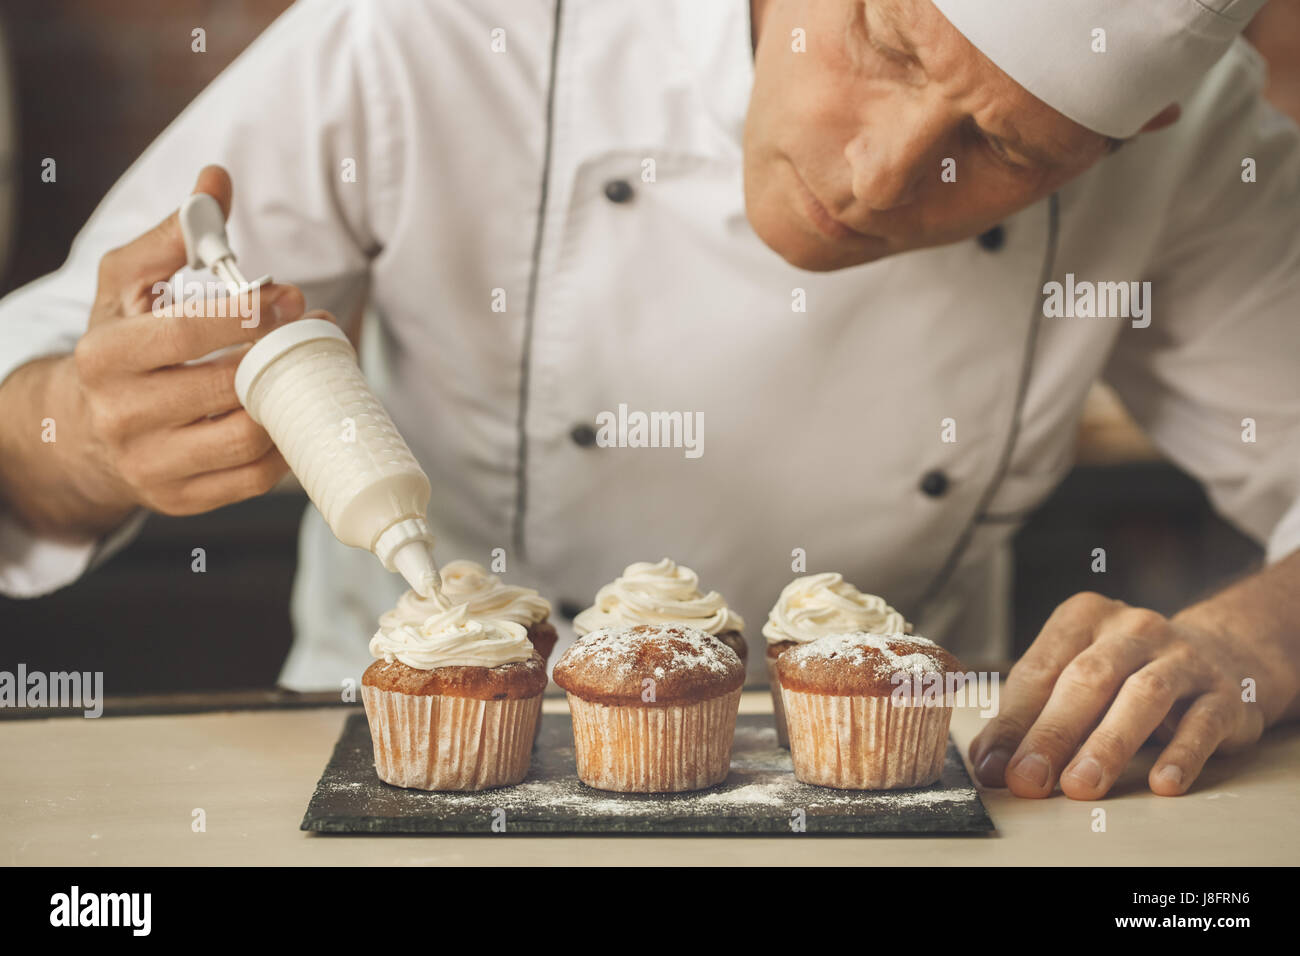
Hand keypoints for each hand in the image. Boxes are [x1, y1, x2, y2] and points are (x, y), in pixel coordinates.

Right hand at [0, 166, 315, 535]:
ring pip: (245, 438)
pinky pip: (251, 479)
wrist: (82, 430)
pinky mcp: (180, 501)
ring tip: (309, 370)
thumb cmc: (121, 345)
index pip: (186, 333)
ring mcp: (150, 465)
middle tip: (314, 330)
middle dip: (282, 355)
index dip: (248, 314)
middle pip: (225, 387)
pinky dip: (284, 447)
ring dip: (291, 402)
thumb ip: (174, 234)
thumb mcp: (129, 285)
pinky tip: (294, 415)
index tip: (290, 296)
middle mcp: (122, 415)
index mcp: (105, 356)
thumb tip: (216, 180)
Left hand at [968, 590, 1284, 798]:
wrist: (1220, 656)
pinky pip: (1202, 723)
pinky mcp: (1224, 694)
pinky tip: (1162, 783)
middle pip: (1087, 679)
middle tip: (1028, 779)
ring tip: (1080, 786)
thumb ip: (1030, 716)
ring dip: (1108, 744)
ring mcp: (1183, 657)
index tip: (992, 766)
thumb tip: (988, 762)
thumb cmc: (1126, 673)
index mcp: (1083, 618)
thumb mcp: (1075, 679)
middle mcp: (1133, 628)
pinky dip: (1181, 754)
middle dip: (1053, 733)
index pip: (1040, 670)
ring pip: (1143, 696)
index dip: (1013, 721)